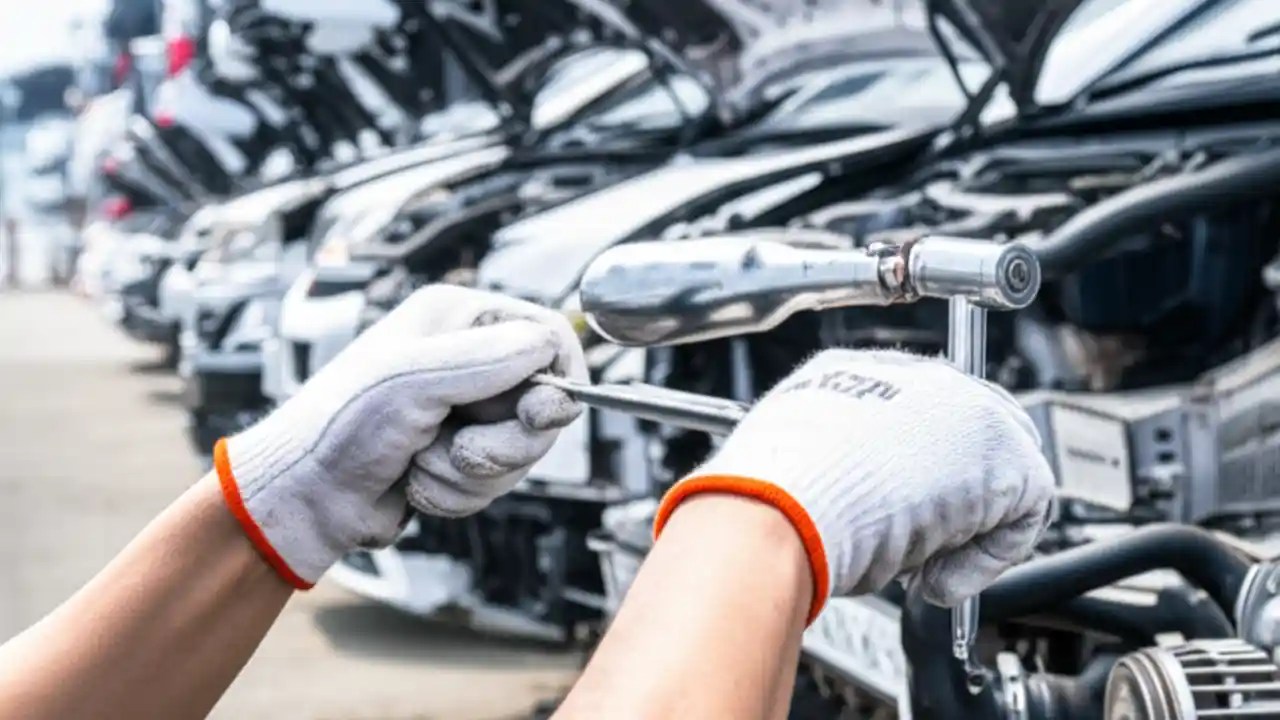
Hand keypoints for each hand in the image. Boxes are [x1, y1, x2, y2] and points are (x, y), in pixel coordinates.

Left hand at [215, 285, 586, 587]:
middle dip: (505, 442)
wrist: (303, 499)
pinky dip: (460, 492)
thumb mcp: (411, 381)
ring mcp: (465, 411)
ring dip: (475, 472)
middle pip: (544, 402)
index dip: (557, 378)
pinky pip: (497, 481)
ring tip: (423, 463)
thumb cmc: (338, 426)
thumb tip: (546, 343)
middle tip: (461, 451)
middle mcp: (467, 360)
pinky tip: (417, 482)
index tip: (540, 415)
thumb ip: (483, 359)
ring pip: (522, 450)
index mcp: (457, 319)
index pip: (546, 333)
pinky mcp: (460, 455)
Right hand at [654, 349, 1053, 621]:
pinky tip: (938, 578)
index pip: (912, 412)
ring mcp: (963, 406)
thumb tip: (845, 509)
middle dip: (960, 493)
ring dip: (968, 529)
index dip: (918, 472)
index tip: (909, 516)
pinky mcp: (1004, 452)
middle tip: (928, 547)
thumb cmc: (771, 500)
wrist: (784, 505)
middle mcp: (912, 376)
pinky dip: (987, 557)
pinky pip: (1026, 510)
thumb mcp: (792, 469)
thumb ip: (829, 470)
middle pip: (970, 427)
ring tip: (921, 567)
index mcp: (849, 372)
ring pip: (1000, 469)